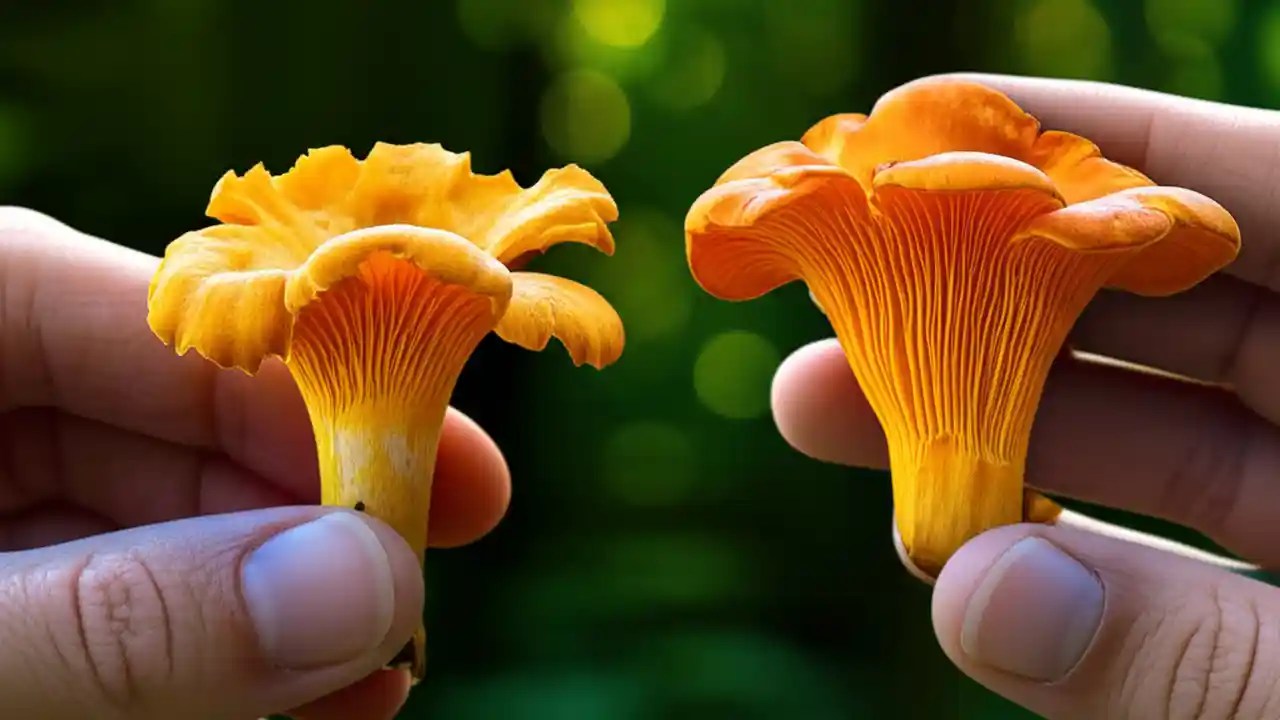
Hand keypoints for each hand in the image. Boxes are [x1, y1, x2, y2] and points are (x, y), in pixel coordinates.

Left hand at [0, 208, 510, 718]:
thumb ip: (136, 618)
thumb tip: (372, 585)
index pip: (169, 319)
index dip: (327, 390)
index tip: (457, 470)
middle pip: (181, 425)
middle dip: (311, 518)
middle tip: (419, 595)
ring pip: (160, 518)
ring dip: (273, 599)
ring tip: (371, 670)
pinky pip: (116, 588)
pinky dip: (199, 641)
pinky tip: (285, 687)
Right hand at [771, 74, 1279, 717]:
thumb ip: (1188, 658)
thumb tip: (972, 596)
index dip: (1113, 143)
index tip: (943, 123)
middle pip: (1188, 303)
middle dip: (998, 289)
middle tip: (837, 287)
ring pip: (1164, 423)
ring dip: (994, 412)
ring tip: (828, 408)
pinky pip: (1178, 533)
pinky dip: (1064, 532)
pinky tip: (952, 530)